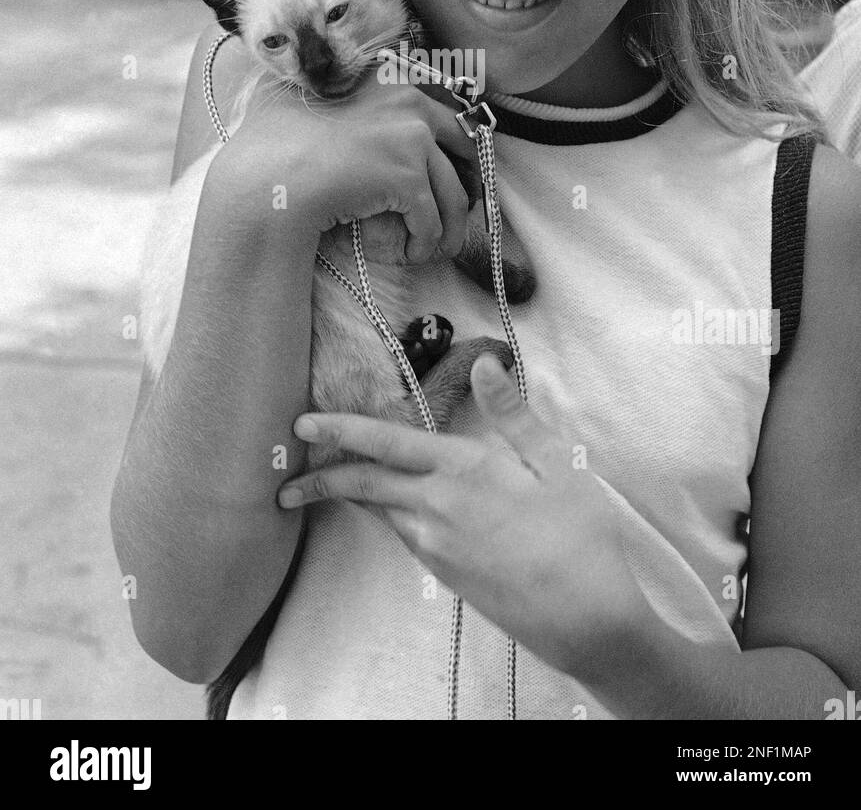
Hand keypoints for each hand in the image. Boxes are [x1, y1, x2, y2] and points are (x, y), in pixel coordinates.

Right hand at [212, 67, 480, 264]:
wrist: (266, 174)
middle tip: (460, 208)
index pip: (448, 106)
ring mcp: (412, 139)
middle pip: (466, 144)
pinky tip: (409, 254)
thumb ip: (343, 91)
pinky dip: (423, 243)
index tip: (458, 166)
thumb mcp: (311, 97)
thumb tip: (358, 96)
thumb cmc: (274, 141)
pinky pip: (431, 221)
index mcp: (391, 77)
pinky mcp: (408, 179)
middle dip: (470, 178)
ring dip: (448, 226)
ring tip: (435, 246)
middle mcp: (410, 101)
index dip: (457, 140)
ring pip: (454, 193)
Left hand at [277, 353, 652, 687]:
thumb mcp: (556, 462)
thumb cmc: (580, 535)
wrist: (587, 620)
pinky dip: (388, 515)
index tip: (302, 424)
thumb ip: (513, 413)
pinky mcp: (445, 574)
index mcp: (463, 470)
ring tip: (332, 483)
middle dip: (321, 478)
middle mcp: (438, 508)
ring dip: (354, 496)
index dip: (341, 430)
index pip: (386, 443)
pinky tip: (398, 508)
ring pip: (383, 511)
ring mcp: (437, 546)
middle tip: (285, 480)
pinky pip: (405, 533)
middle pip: (365, 485)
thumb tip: (486, 363)